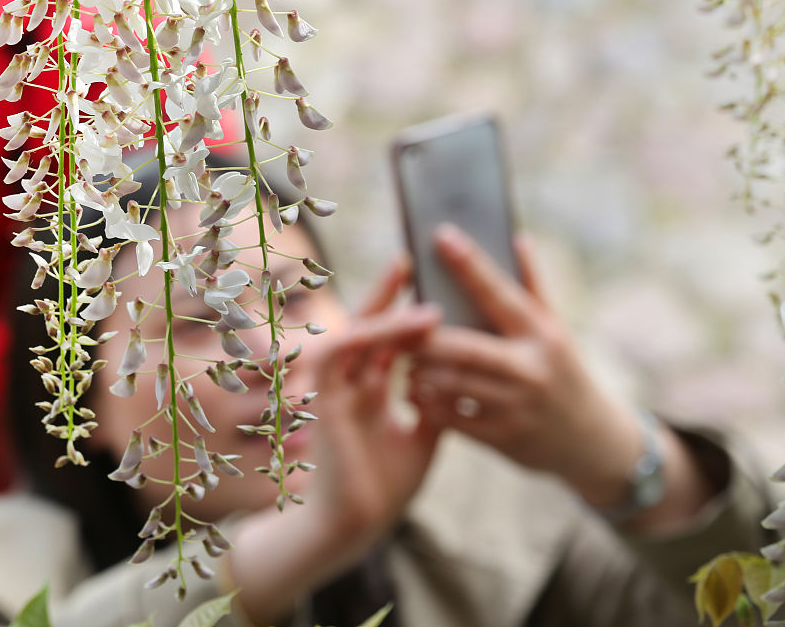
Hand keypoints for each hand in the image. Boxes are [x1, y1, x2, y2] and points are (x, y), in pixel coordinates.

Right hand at [229, 258, 440, 626]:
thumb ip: (436, 403)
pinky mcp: (322, 398)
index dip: (406, 312)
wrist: (356, 525)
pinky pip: (341, 352)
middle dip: (390, 293)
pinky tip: (402, 327)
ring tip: (426, 301)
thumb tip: (463, 374)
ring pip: (355, 333)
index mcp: (368, 390)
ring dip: (389, 314)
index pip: (387, 340)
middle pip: (368, 326)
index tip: (432, 284)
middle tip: (415, 258)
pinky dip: (370, 336)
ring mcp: (332, 388)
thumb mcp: (423, 436)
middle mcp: (348, 382)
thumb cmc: (384, 486)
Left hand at [409, 224, 643, 509]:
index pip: (501, 292)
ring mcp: (517, 407)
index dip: (469, 264)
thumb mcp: (557, 329)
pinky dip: (427, 402)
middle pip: (463, 346)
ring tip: (401, 355)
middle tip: (398, 322)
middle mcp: (531, 369)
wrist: (592, 441)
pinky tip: (412, 390)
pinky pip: (452, 418)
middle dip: (424, 336)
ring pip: (451, 383)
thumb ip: (533, 286)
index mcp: (543, 334)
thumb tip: (516, 238)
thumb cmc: (564, 371)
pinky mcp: (503, 438)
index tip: (441, 235)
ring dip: (419, 368)